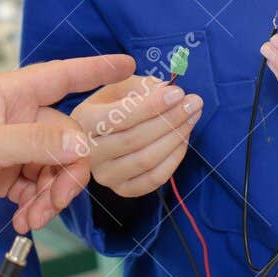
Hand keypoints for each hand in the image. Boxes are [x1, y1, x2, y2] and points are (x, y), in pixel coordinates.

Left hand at [0, 54, 134, 242]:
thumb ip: (35, 144)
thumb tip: (82, 146)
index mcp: (6, 96)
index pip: (60, 76)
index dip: (94, 69)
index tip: (128, 65)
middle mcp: (12, 118)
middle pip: (66, 136)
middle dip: (69, 171)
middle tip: (58, 200)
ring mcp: (10, 149)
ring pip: (56, 166)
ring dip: (53, 195)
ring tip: (34, 217)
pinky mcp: (5, 177)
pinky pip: (40, 187)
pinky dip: (39, 205)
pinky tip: (24, 221)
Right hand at [73, 75, 202, 197]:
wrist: (100, 135)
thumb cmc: (111, 105)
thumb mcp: (120, 87)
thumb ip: (141, 87)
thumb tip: (167, 91)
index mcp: (83, 121)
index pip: (120, 117)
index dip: (152, 106)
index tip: (178, 93)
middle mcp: (89, 153)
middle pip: (136, 139)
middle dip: (170, 119)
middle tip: (193, 103)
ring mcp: (105, 175)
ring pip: (147, 160)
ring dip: (176, 137)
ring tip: (192, 117)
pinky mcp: (122, 189)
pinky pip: (154, 178)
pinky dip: (174, 158)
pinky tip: (183, 139)